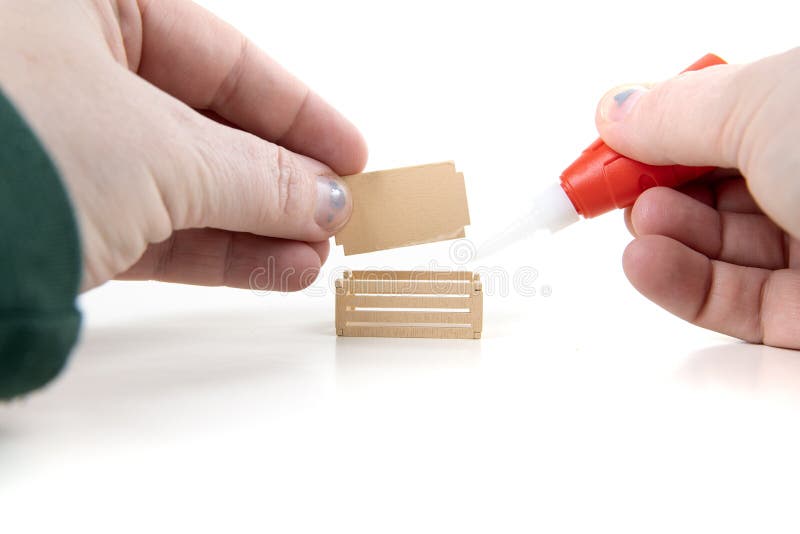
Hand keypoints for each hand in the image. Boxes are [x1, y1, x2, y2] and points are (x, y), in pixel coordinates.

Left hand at [0, 0, 366, 291]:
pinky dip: (212, 250)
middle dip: (280, 176)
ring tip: (314, 252)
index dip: (297, 109)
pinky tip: (272, 267)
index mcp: (76, 3)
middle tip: (338, 211)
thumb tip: (323, 197)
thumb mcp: (163, 154)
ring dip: (255, 222)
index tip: (349, 153)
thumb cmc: (8, 146)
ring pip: (179, 183)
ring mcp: (51, 140)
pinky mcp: (46, 212)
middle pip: (204, 123)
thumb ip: (258, 175)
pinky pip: (149, 226)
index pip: (219, 53)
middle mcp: (56, 61)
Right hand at [596, 48, 799, 348]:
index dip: (656, 135)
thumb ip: (676, 111)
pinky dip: (680, 283)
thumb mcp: (763, 102)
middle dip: (656, 187)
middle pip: (713, 188)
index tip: (605, 148)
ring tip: (639, 224)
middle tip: (612, 189)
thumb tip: (617, 110)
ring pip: (718, 248)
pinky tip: (645, 260)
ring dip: (663, 236)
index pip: (719, 124)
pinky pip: (734, 301)